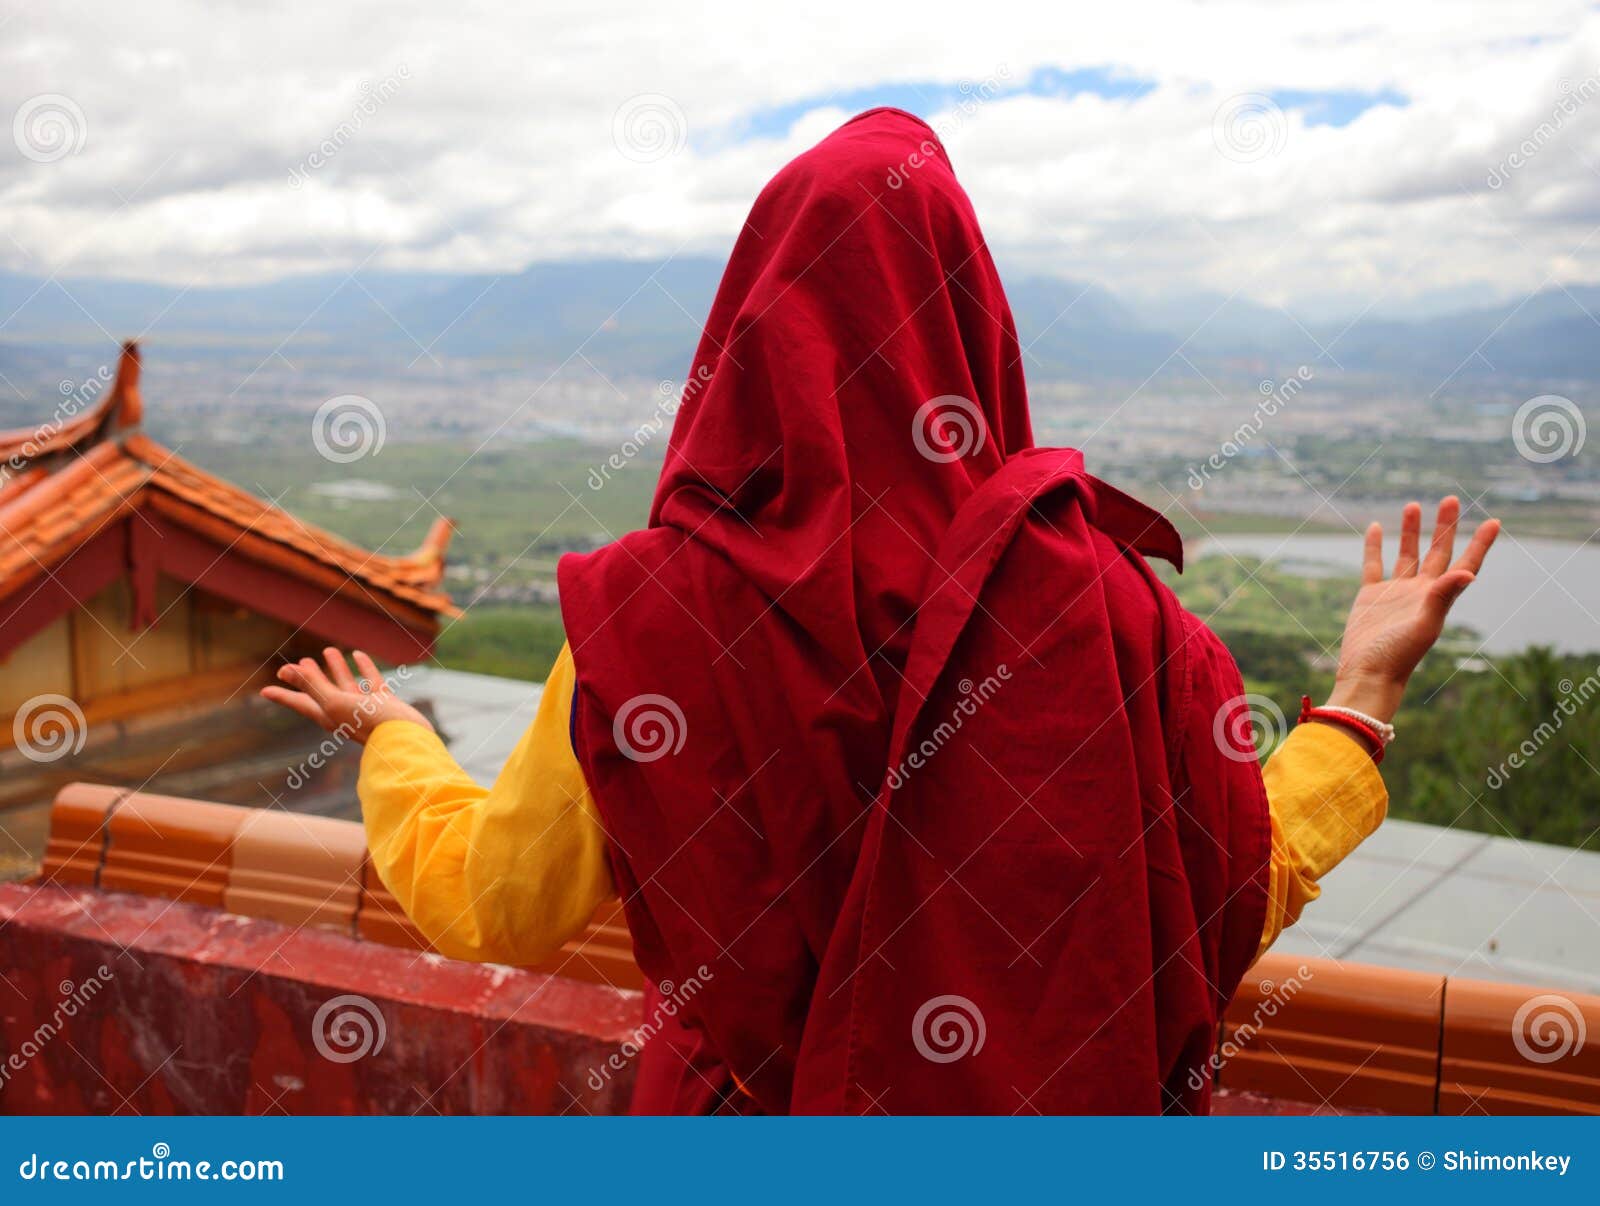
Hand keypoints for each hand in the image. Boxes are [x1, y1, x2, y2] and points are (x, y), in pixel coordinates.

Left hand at [260, 648, 433, 742]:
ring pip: (346, 684)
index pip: (300, 702)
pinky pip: (370, 682)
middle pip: (321, 692)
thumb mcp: (334, 702)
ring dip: (336, 668)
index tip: (264, 691)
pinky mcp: (384, 703)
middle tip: (299, 663)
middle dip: (309, 678)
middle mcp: (344, 713)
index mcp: (328, 716)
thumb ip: (313, 684)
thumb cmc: (368, 723)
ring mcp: (365, 709)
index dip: (283, 695)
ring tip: (329, 650)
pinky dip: (364, 668)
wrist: (406, 738)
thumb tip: (288, 670)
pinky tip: (359, 655)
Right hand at [1328, 497, 1498, 723]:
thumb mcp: (1426, 624)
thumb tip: (1468, 573)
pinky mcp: (1371, 595)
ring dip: (1411, 530)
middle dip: (1445, 526)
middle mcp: (1420, 591)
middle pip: (1437, 551)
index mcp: (1438, 597)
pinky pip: (1374, 565)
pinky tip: (1375, 528)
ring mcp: (1395, 592)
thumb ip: (1443, 596)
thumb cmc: (1399, 654)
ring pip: (1407, 554)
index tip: (1493, 521)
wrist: (1367, 673)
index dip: (1480, 544)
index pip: (1465, 564)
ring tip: (1413, 504)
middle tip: (1450, 499)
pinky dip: (1374, 546)